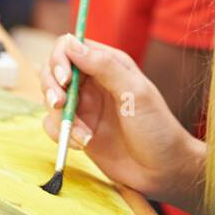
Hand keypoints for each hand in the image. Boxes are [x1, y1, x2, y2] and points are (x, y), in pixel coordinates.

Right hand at [41, 34, 201, 202]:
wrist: (163, 171)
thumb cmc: (156, 128)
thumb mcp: (135, 93)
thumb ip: (104, 67)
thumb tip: (71, 43)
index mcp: (109, 64)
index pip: (71, 47)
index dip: (61, 58)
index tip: (65, 79)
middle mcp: (93, 82)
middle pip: (53, 71)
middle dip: (51, 86)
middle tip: (60, 104)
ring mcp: (84, 106)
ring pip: (51, 99)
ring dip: (62, 118)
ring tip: (84, 135)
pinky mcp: (78, 129)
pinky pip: (53, 125)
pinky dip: (62, 135)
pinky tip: (83, 144)